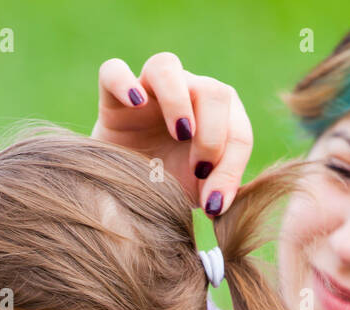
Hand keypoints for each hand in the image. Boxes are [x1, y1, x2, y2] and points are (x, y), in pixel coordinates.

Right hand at [92, 52, 251, 215]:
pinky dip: (124, 82)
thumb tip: (222, 202)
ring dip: (178, 101)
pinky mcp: (111, 98)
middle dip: (213, 136)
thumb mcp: (199, 194)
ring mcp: (148, 91)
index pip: (238, 129)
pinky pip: (114, 71)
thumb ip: (221, 191)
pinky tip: (135, 104)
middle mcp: (187, 94)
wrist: (124, 191)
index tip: (213, 204)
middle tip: (198, 170)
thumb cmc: (168, 189)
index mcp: (217, 116)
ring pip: (167, 66)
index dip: (231, 167)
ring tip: (179, 134)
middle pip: (213, 91)